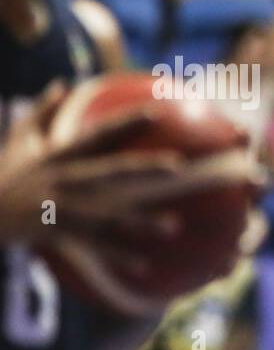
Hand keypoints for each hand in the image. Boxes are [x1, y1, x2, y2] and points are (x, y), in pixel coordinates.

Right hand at [0, 82, 183, 244]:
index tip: (158, 112)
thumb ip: (41, 111)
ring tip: (174, 227)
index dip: (128, 121)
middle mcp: (66, 178)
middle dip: (145, 168)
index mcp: (61, 154)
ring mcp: (63, 206)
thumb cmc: (4, 172)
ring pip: (108, 215)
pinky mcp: (57, 232)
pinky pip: (93, 247)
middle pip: (112, 171)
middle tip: (180, 167)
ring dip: (141, 222)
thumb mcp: (18, 139)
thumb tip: (61, 83)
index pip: (101, 133)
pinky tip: (144, 266)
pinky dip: (118, 256)